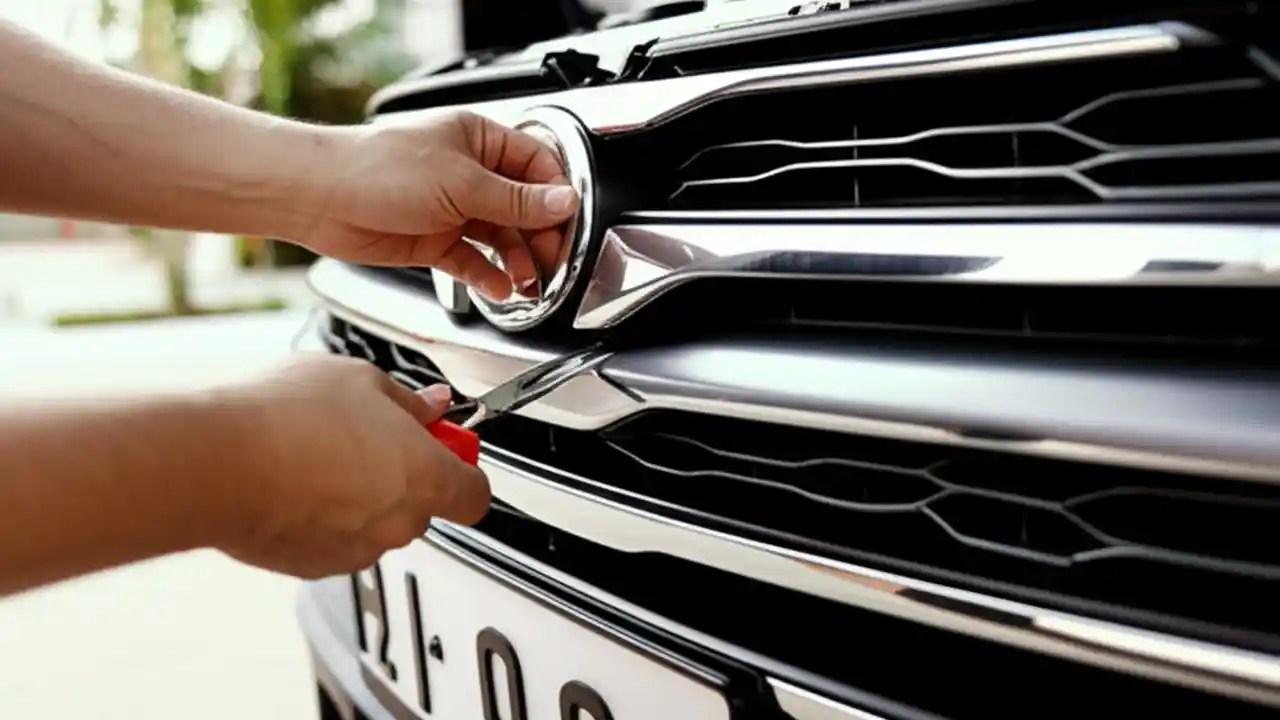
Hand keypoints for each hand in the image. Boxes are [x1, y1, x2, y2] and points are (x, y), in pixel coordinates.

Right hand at [212, 354, 489, 578]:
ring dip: (362, 496)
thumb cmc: (289, 418)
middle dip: (405, 474)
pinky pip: (336, 540)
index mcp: (427, 478)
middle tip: (371, 437)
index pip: (476, 495)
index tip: (446, 448)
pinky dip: (325, 517)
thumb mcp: (363, 381)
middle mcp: (399, 524)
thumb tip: (432, 405)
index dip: (465, 469)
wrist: (220, 463)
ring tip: (322, 453)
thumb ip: (410, 401)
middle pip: (424, 506)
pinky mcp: (315, 566)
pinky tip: (296, 480)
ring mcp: (357, 550)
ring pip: (377, 523)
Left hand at [295, 110, 579, 300]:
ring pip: (501, 237)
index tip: (570, 224)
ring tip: (529, 283)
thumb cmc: (378, 169)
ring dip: (518, 261)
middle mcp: (468, 172)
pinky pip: (473, 260)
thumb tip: (563, 202)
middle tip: (553, 261)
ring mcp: (451, 208)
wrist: (320, 198)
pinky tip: (501, 288)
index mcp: (478, 140)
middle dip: (540, 236)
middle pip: (523, 206)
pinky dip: (489, 276)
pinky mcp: (434, 240)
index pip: (537, 165)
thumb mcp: (462, 184)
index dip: (557, 196)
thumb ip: (517, 200)